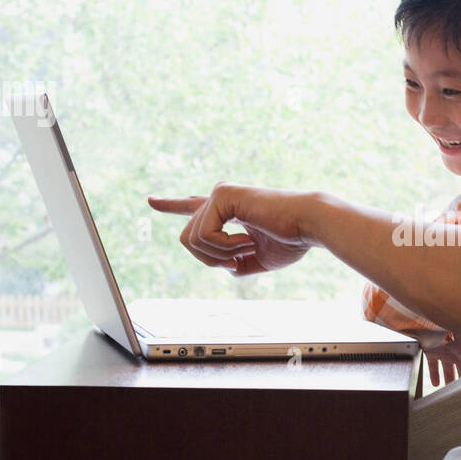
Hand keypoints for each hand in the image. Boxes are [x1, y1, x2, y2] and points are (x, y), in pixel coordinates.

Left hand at [147, 183, 311, 275]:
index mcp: (229, 208)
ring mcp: (220, 193)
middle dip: (210, 259)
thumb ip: (236, 264)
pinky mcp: (222, 194)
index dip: (171, 204)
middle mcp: (221, 196)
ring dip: (221, 254)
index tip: (151, 200)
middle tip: (239, 258)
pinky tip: (247, 239)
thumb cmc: (292, 240)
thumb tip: (222, 266)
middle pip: (188, 239)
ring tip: (247, 246)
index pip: (193, 207)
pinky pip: (203, 236)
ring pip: (192, 240)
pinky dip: (224, 247)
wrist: (309, 225)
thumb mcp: (259, 261)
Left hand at [424, 333, 460, 387]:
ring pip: (448, 367)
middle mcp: (459, 348)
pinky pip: (432, 363)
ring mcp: (444, 348)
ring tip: (449, 392)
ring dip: (449, 379)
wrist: (434, 319)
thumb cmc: (457, 330)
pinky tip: (435, 383)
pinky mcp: (431, 349)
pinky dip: (434, 374)